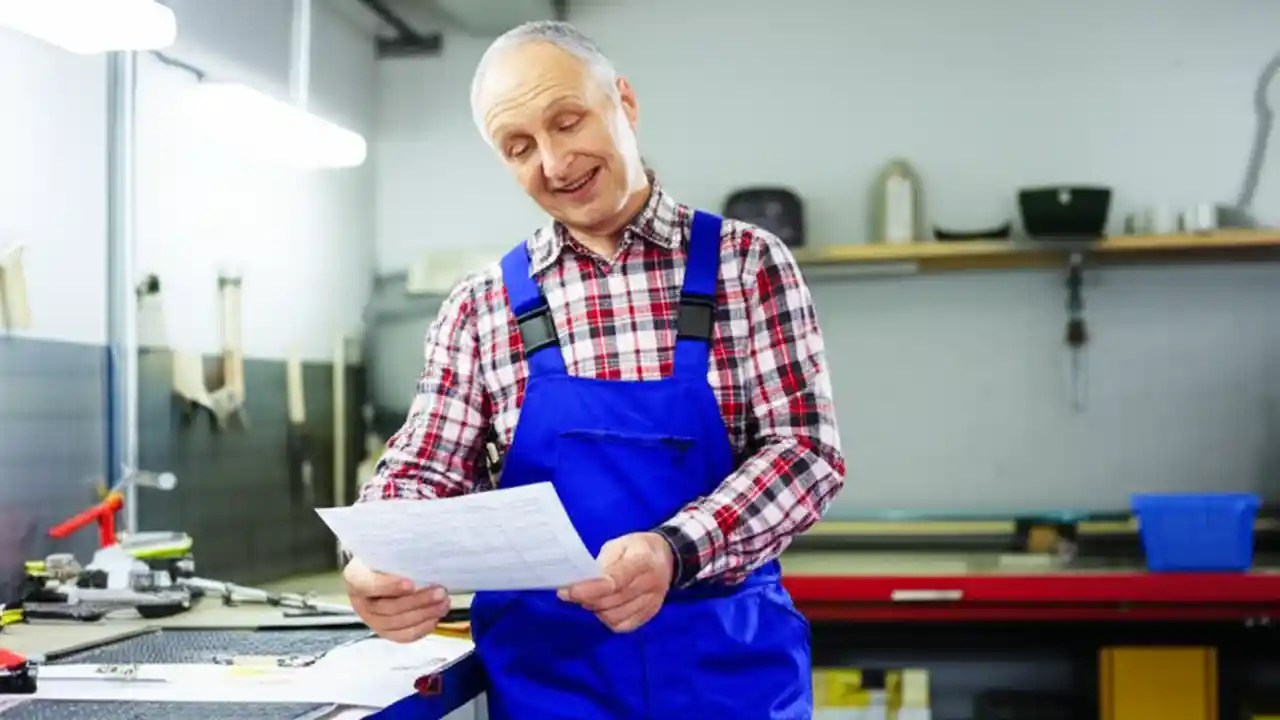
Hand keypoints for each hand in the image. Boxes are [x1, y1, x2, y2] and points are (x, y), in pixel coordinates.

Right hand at [344, 557, 449, 642]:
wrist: (382, 569)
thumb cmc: (386, 557)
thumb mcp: (388, 550)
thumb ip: (398, 554)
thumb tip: (424, 549)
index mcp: (355, 577)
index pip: (366, 584)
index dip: (388, 586)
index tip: (411, 584)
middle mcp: (359, 601)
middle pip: (386, 608)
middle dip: (417, 602)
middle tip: (440, 592)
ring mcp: (370, 619)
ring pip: (395, 624)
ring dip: (423, 615)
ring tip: (443, 604)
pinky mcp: (384, 630)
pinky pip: (401, 636)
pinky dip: (420, 629)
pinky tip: (434, 618)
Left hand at [557, 532, 674, 632]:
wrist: (667, 557)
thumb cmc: (637, 548)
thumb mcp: (619, 544)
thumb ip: (603, 563)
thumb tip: (582, 581)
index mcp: (643, 561)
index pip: (616, 580)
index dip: (591, 588)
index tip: (569, 591)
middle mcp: (650, 585)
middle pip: (613, 600)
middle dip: (586, 598)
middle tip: (569, 592)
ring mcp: (651, 603)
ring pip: (614, 616)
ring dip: (595, 608)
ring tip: (588, 597)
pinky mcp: (649, 614)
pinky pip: (622, 626)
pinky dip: (607, 619)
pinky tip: (602, 607)